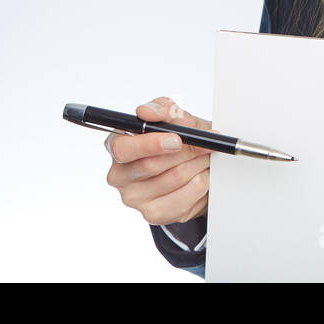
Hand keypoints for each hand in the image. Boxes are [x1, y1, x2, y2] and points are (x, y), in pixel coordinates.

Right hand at [104, 97, 212, 225]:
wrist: (195, 165)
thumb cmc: (180, 138)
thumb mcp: (176, 118)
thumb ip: (164, 109)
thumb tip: (146, 111)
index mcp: (117, 146)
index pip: (123, 149)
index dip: (150, 144)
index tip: (176, 139)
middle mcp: (119, 175)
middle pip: (152, 165)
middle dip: (186, 152)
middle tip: (206, 145)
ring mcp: (134, 198)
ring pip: (174, 178)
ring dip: (198, 164)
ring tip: (205, 157)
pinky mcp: (153, 214)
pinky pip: (186, 196)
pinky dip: (202, 182)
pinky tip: (202, 175)